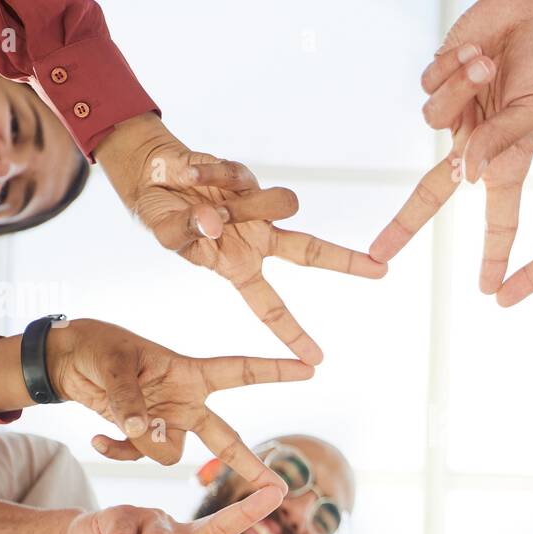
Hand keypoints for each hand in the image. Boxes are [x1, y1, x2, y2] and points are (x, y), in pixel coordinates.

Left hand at [43, 317, 305, 479]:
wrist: (70, 360)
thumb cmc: (98, 348)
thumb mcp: (113, 368)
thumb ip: (129, 401)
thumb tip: (140, 432)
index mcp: (190, 374)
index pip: (240, 371)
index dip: (275, 371)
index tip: (310, 369)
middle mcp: (186, 402)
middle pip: (226, 438)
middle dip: (250, 465)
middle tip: (278, 490)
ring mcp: (167, 421)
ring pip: (170, 455)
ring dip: (144, 448)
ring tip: (118, 424)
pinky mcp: (145, 435)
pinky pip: (141, 457)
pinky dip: (120, 452)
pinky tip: (97, 440)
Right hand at [97, 113, 386, 363]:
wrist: (151, 172)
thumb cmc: (162, 214)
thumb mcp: (166, 233)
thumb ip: (188, 232)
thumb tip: (214, 223)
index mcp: (238, 268)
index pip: (270, 308)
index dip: (292, 333)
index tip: (317, 361)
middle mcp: (256, 240)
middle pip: (308, 251)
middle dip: (343, 261)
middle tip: (381, 270)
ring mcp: (255, 207)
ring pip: (282, 203)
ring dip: (246, 203)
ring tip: (203, 201)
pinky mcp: (248, 177)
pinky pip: (238, 175)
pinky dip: (210, 174)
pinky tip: (190, 175)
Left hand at [370, 0, 532, 292]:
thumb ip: (501, 142)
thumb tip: (467, 178)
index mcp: (509, 157)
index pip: (500, 215)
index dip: (494, 253)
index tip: (489, 290)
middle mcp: (477, 141)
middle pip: (432, 192)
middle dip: (405, 223)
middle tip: (378, 255)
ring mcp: (456, 112)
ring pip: (434, 122)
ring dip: (460, 91)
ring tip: (487, 65)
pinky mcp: (439, 81)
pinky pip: (428, 88)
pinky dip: (452, 68)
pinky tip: (475, 53)